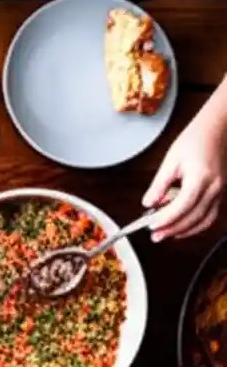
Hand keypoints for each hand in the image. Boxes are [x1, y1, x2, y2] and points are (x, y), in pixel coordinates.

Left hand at [143, 93, 226, 240]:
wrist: (216, 130)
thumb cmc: (194, 140)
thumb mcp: (170, 161)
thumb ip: (158, 185)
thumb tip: (148, 203)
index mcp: (201, 179)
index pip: (182, 206)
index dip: (166, 219)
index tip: (151, 226)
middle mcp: (214, 188)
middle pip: (193, 217)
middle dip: (173, 229)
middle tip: (155, 236)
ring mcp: (220, 192)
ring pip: (204, 220)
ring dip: (184, 230)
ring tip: (165, 234)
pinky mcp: (220, 193)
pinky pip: (210, 215)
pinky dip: (196, 224)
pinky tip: (181, 226)